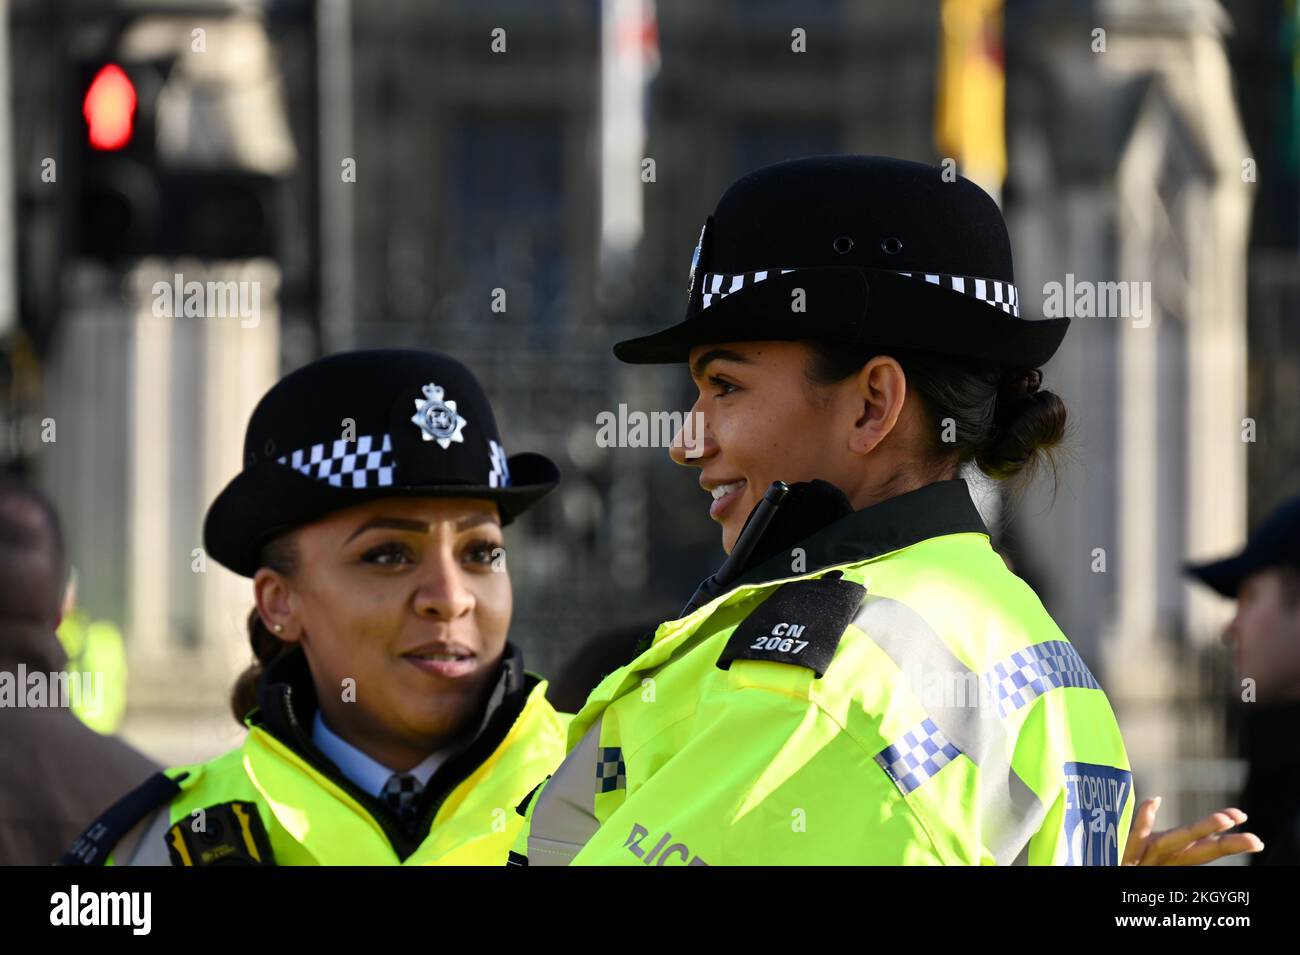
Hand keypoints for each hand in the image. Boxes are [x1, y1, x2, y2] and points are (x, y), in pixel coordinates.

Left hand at [1123, 796, 1264, 864]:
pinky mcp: (1117, 857)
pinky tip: (1154, 801)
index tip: (1254, 838)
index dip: (1224, 844)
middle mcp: (1153, 862)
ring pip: (1169, 844)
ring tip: (1225, 819)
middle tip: (1252, 834)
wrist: (1081, 869)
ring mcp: (1136, 860)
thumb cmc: (1111, 862)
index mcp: (1160, 863)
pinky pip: (1128, 839)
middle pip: (1192, 851)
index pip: (1198, 853)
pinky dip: (1140, 820)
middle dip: (1223, 842)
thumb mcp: (1136, 856)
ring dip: (1198, 830)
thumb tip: (1155, 802)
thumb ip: (1147, 838)